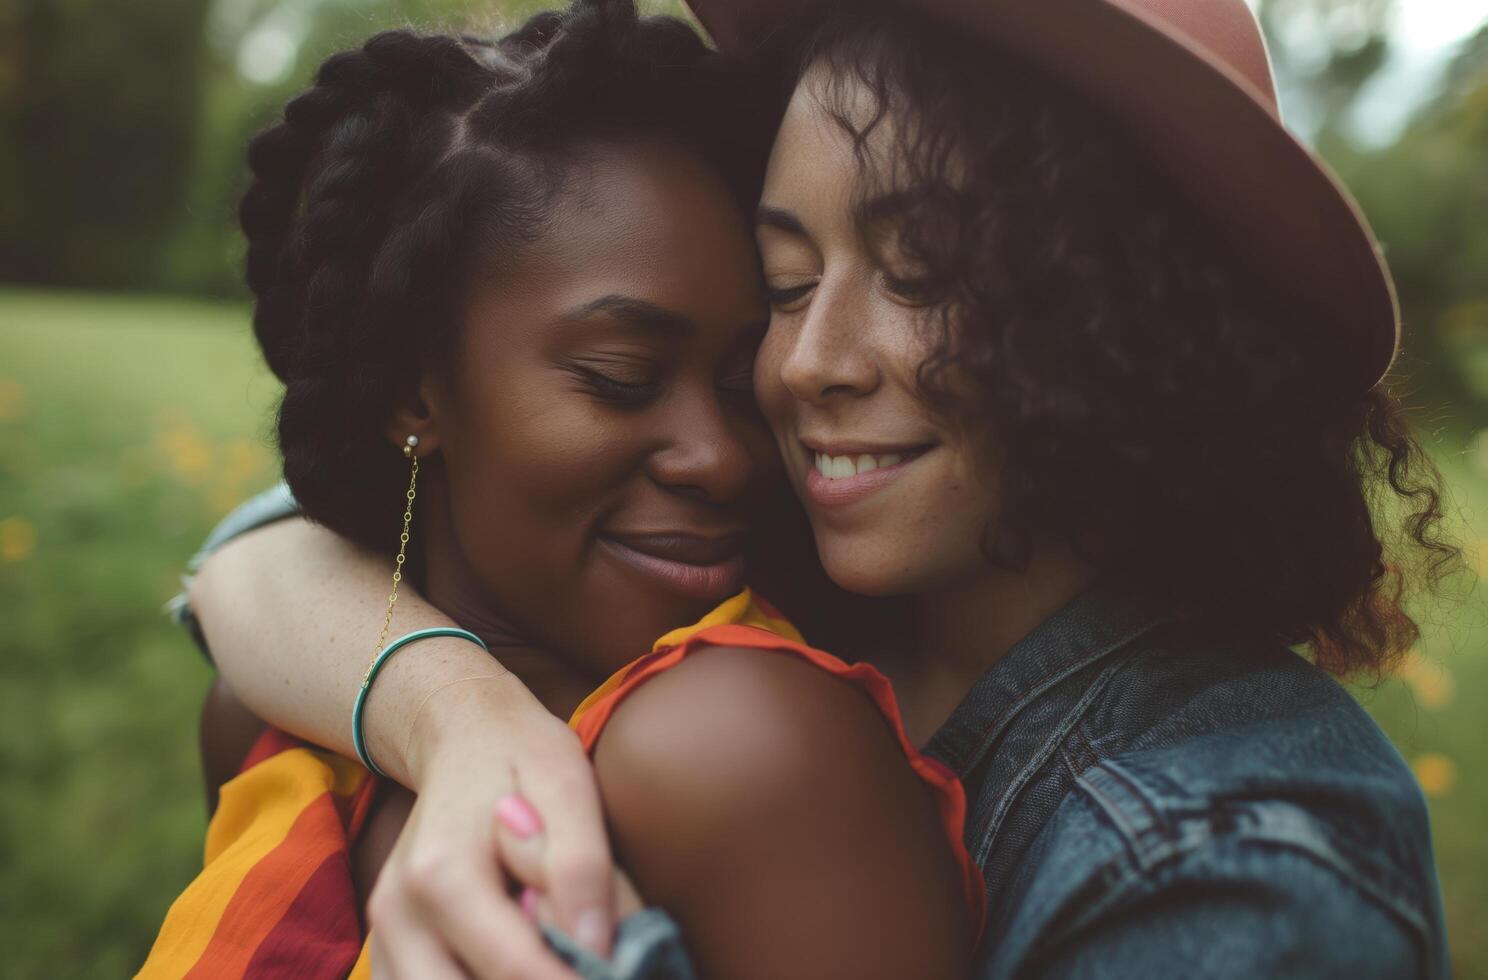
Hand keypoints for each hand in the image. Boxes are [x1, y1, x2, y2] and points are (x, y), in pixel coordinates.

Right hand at [367, 678, 613, 978]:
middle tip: (585, 969)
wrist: (460, 734)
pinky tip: (518, 963)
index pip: (514, 968)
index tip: (618, 975)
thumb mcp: (567, 783)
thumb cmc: (522, 755)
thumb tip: (595, 948)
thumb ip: (580, 865)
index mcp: (443, 872)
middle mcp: (399, 913)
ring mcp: (386, 935)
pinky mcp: (389, 948)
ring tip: (552, 958)